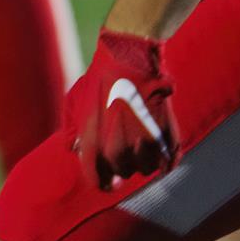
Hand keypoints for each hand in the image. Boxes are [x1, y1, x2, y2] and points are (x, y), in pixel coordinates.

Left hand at [65, 29, 178, 189]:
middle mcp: (118, 151)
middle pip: (124, 173)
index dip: (104, 182)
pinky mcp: (166, 137)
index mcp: (93, 145)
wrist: (128, 58)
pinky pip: (168, 162)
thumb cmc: (97, 79)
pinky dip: (166, 158)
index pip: (98, 181)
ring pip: (146, 168)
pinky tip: (160, 145)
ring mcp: (144, 145)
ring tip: (140, 136)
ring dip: (143, 158)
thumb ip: (71, 131)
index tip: (110, 180)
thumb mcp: (73, 103)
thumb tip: (74, 150)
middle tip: (124, 142)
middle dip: (122, 163)